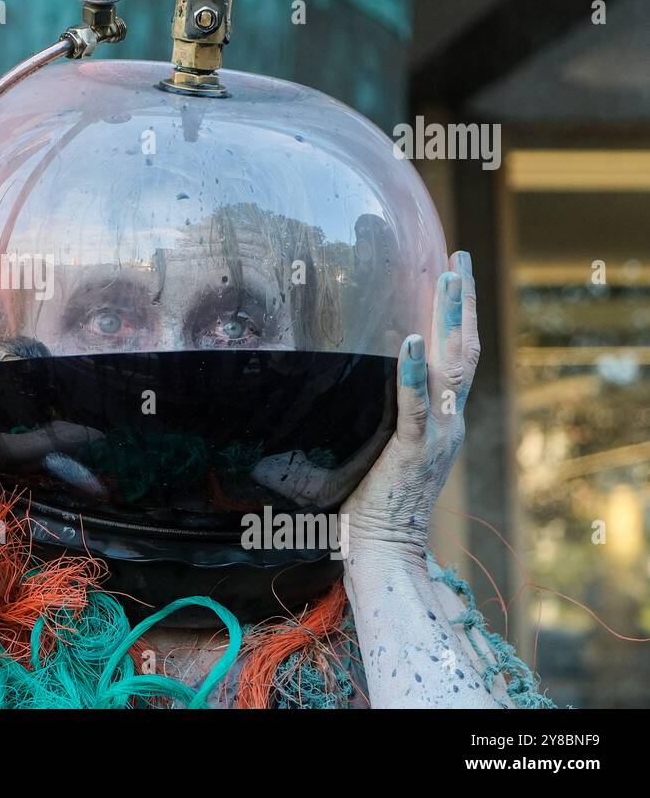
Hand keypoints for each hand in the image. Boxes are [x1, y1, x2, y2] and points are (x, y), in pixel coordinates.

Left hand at [342, 251, 478, 560]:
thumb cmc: (369, 502)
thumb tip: (341, 380)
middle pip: (465, 349)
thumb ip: (376, 415)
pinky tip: (411, 337)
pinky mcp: (414, 450)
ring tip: (448, 275)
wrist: (383, 550)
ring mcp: (437, 434)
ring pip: (452, 365)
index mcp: (441, 419)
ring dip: (450, 317)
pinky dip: (414, 369)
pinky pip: (416, 403)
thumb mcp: (378, 446)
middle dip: (462, 300)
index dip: (456, 315)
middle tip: (459, 256)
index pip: (455, 356)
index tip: (452, 273)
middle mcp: (448, 420)